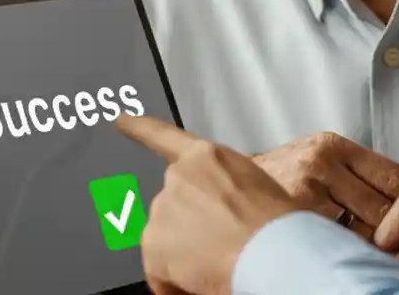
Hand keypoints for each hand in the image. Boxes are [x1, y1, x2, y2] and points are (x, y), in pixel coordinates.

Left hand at [116, 115, 298, 294]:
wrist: (272, 251)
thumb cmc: (279, 224)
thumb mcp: (259, 188)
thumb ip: (227, 190)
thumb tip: (223, 216)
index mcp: (209, 157)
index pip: (165, 138)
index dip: (140, 129)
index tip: (120, 119)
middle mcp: (178, 177)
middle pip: (172, 204)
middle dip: (188, 225)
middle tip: (221, 245)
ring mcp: (163, 209)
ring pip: (166, 239)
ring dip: (184, 254)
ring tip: (220, 264)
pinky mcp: (153, 243)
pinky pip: (158, 271)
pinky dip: (174, 282)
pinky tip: (200, 282)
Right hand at [254, 131, 398, 237]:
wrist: (235, 185)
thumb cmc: (285, 175)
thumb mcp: (321, 157)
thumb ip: (358, 171)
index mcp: (333, 146)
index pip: (392, 175)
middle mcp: (320, 164)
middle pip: (381, 203)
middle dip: (397, 224)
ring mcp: (306, 192)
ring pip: (362, 226)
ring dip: (375, 239)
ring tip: (382, 246)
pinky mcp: (294, 216)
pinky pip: (337, 240)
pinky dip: (349, 248)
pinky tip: (351, 250)